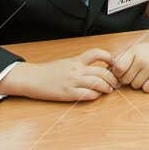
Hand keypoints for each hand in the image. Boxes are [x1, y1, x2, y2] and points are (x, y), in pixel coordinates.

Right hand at [0, 48, 118, 101]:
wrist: (32, 78)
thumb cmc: (48, 71)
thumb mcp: (66, 62)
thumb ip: (81, 64)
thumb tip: (98, 68)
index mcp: (76, 60)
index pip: (96, 53)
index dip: (109, 57)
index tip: (114, 63)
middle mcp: (76, 69)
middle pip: (101, 71)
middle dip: (112, 78)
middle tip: (116, 82)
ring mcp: (72, 81)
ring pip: (97, 83)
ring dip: (107, 87)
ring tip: (108, 90)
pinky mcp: (68, 93)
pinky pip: (87, 94)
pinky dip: (95, 96)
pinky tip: (96, 96)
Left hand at [110, 28, 148, 92]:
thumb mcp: (135, 49)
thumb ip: (121, 58)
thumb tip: (107, 71)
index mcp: (134, 51)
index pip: (118, 68)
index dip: (119, 73)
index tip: (124, 71)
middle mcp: (142, 59)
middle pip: (125, 80)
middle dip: (130, 78)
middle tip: (138, 71)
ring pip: (136, 86)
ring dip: (139, 82)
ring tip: (146, 73)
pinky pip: (147, 89)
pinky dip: (148, 86)